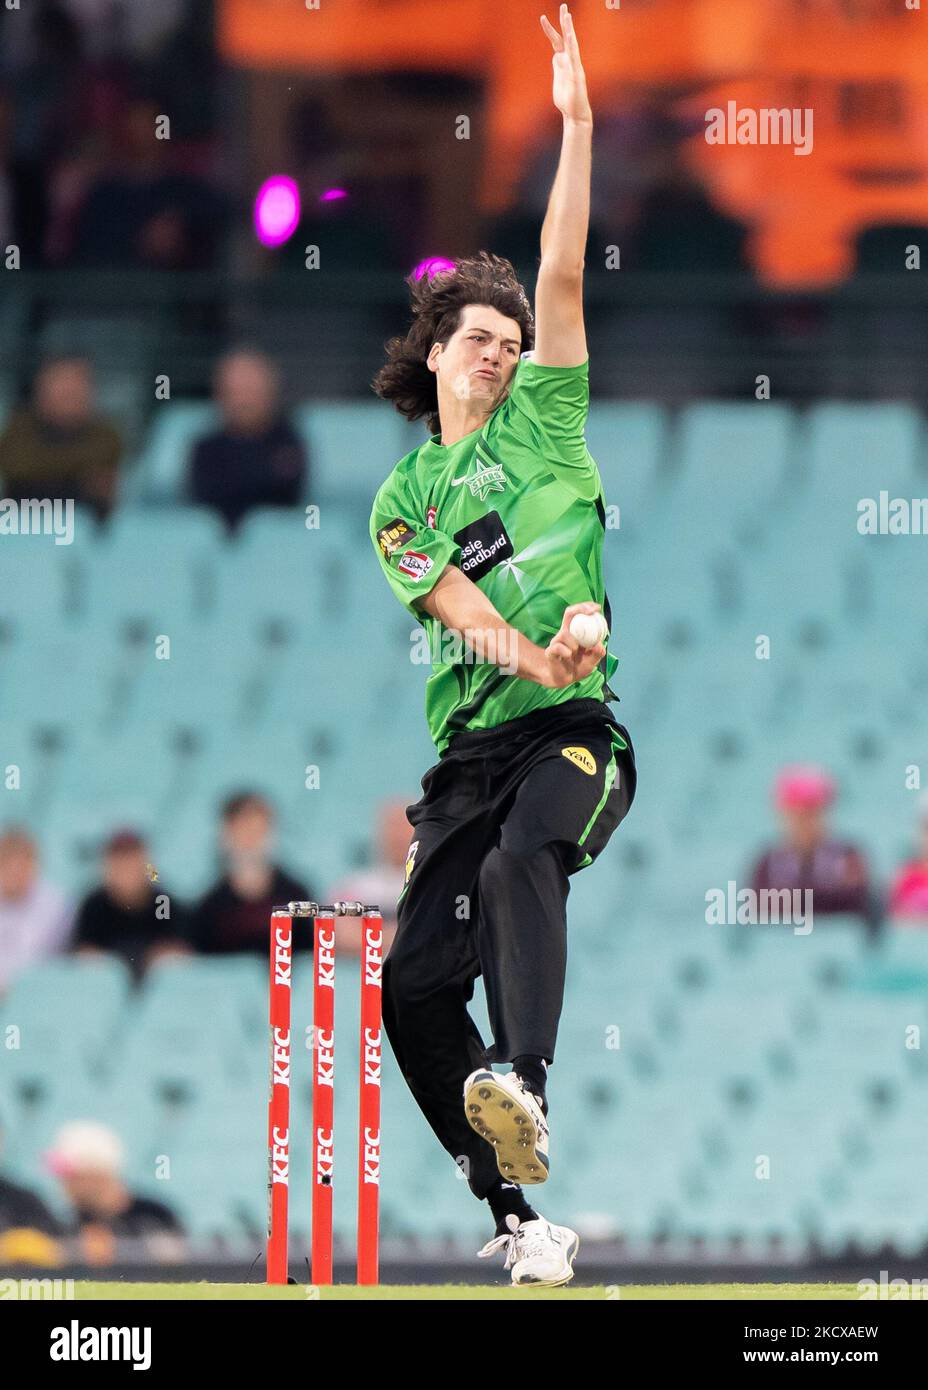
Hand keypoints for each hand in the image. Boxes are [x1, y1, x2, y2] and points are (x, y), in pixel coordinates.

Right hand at [538, 601, 604, 687]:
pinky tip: (568, 656)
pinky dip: (566, 652)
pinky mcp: (550, 652)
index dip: (587, 607)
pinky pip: (558, 647)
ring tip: (575, 653)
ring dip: (574, 644)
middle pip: (569, 614)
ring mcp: (556, 641)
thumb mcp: (592, 661)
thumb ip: (598, 652)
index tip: (597, 608)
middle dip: (580, 609)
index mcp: (575, 633)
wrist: (563, 680)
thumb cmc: (577, 667)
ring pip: (565, 634)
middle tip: (590, 612)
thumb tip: (600, 643)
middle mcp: (565, 633)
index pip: (578, 614)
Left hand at [540, 4, 591, 123]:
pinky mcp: (577, 76)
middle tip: (563, 6)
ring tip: (567, 17)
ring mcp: (575, 67)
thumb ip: (558, 68)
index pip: (558, 42)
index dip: (551, 30)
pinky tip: (570, 38)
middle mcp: (571, 61)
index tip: (543, 18)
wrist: (575, 115)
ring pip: (572, 45)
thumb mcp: (558, 81)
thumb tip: (557, 57)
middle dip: (565, 22)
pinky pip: (575, 59)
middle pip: (567, 38)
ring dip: (569, 30)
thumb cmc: (566, 101)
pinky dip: (572, 48)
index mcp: (565, 62)